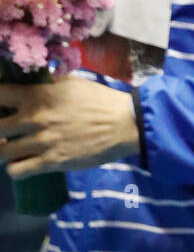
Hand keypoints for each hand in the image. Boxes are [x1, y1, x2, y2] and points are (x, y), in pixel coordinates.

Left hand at [0, 75, 139, 176]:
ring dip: (3, 149)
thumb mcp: (71, 83)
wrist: (124, 124)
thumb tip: (32, 80)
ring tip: (11, 147)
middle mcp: (33, 119)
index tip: (2, 104)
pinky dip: (14, 168)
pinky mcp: (51, 162)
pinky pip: (16, 171)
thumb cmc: (99, 99)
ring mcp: (41, 143)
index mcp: (37, 95)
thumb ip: (47, 83)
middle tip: (6, 129)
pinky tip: (22, 162)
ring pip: (1, 152)